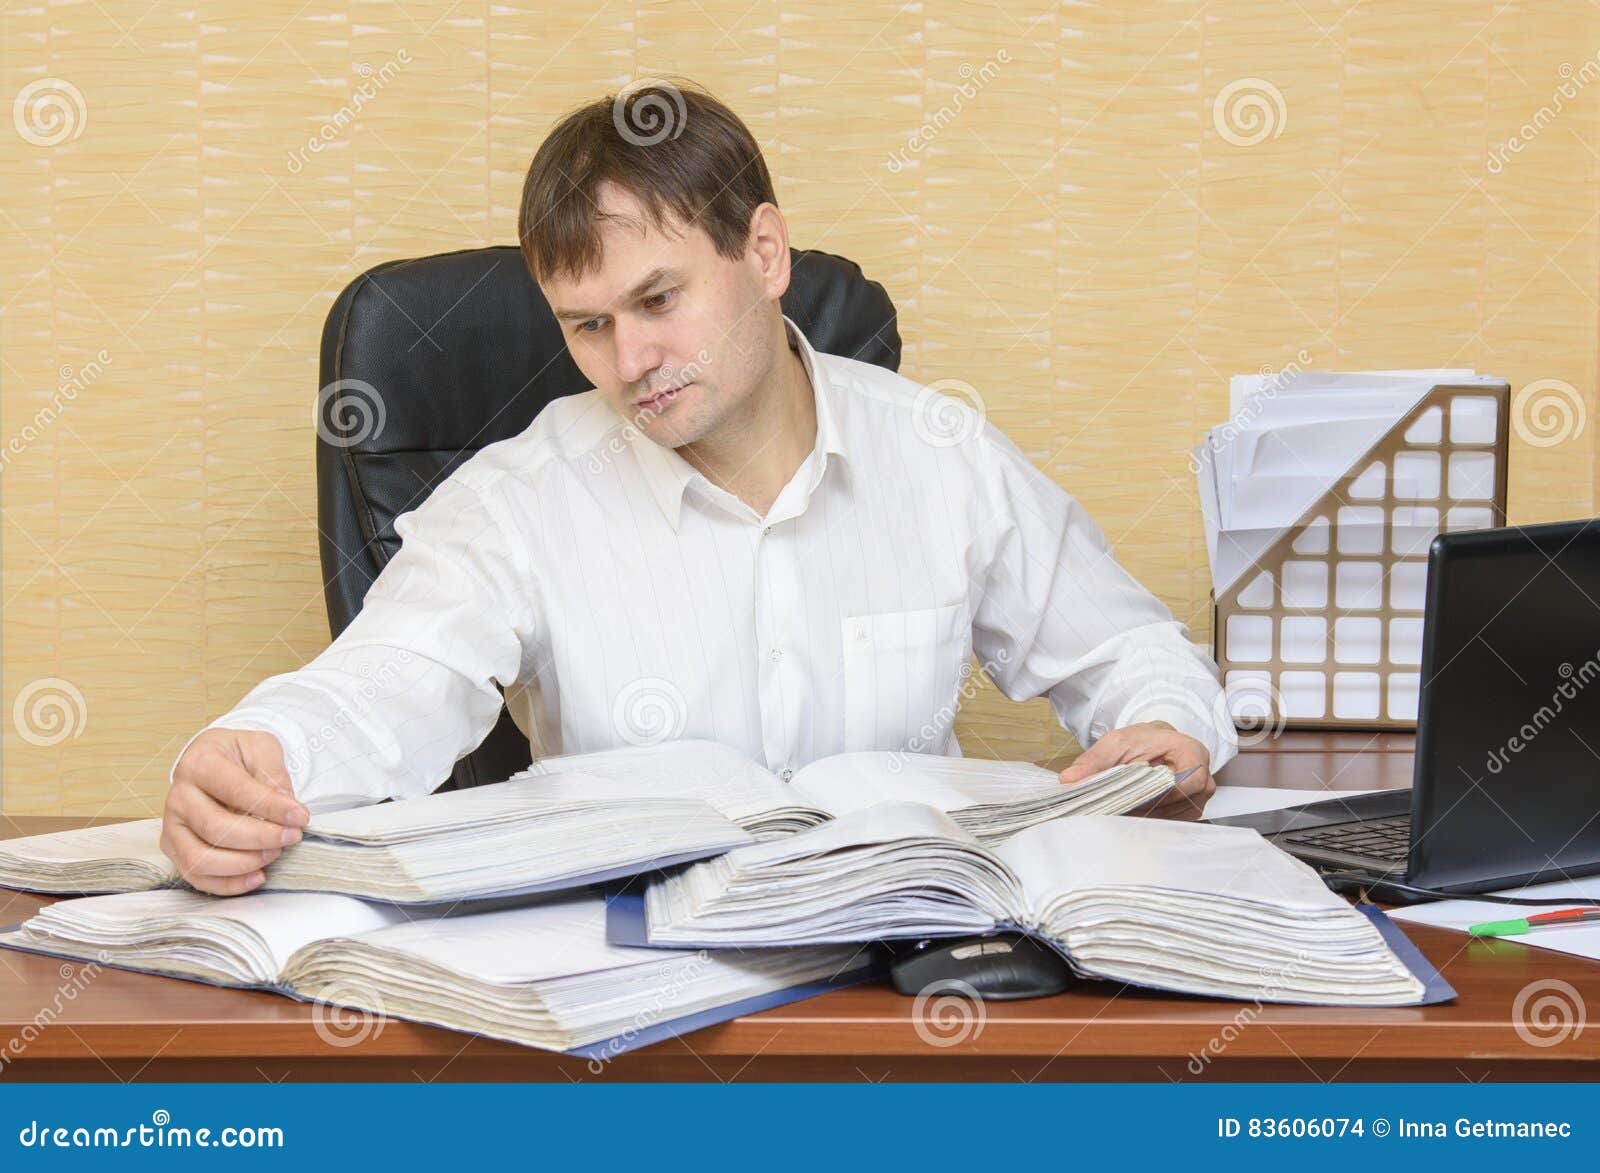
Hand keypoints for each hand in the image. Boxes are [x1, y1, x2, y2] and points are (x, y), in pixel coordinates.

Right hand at [161, 728, 309, 895]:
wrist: (213, 760)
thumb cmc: (238, 755)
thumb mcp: (261, 749)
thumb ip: (274, 776)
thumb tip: (287, 810)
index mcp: (199, 764)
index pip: (235, 791)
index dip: (271, 807)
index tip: (301, 817)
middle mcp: (178, 797)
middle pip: (216, 828)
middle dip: (260, 838)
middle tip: (291, 837)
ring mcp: (172, 826)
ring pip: (201, 859)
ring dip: (244, 864)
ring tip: (274, 854)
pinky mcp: (174, 849)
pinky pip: (197, 877)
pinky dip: (228, 884)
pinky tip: (258, 876)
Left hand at [1057, 720, 1215, 820]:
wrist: (1150, 744)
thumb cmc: (1139, 740)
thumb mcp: (1114, 744)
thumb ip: (1093, 762)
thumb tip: (1069, 780)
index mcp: (1192, 753)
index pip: (1189, 782)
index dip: (1163, 795)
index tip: (1136, 800)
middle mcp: (1202, 777)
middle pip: (1182, 804)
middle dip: (1149, 809)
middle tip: (1120, 811)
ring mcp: (1199, 797)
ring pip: (1176, 818)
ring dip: (1148, 818)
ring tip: (1123, 812)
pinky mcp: (1190, 810)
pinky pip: (1173, 823)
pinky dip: (1152, 821)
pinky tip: (1133, 816)